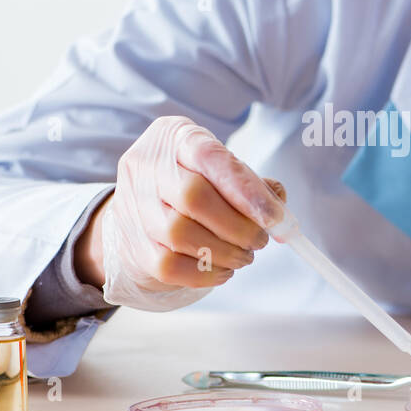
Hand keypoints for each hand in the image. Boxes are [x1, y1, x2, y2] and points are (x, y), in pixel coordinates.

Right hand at [76, 116, 286, 310]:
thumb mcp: (221, 169)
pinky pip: (169, 265)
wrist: (144, 210)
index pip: (209, 157)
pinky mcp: (131, 243)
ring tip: (244, 257)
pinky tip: (223, 270)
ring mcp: (132, 205)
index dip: (245, 189)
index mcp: (174, 137)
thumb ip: (252, 185)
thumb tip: (278, 212)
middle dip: (238, 226)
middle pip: (193, 196)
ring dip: (224, 252)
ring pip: (180, 234)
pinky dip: (204, 274)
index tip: (274, 216)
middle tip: (260, 240)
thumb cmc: (194, 185)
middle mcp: (146, 166)